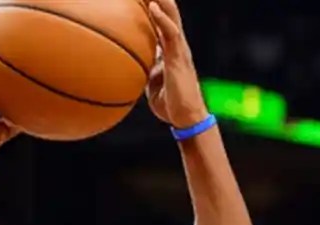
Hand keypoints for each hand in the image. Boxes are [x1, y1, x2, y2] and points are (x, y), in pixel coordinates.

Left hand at [143, 0, 209, 127]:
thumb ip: (146, 67)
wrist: (185, 117)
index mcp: (169, 49)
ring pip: (171, 17)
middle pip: (168, 14)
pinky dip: (162, 19)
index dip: (152, 7)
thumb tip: (134, 61)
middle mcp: (176, 45)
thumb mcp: (152, 81)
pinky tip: (153, 7)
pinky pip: (171, 34)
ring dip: (162, 0)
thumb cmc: (169, 101)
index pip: (160, 22)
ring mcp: (179, 50)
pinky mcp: (179, 57)